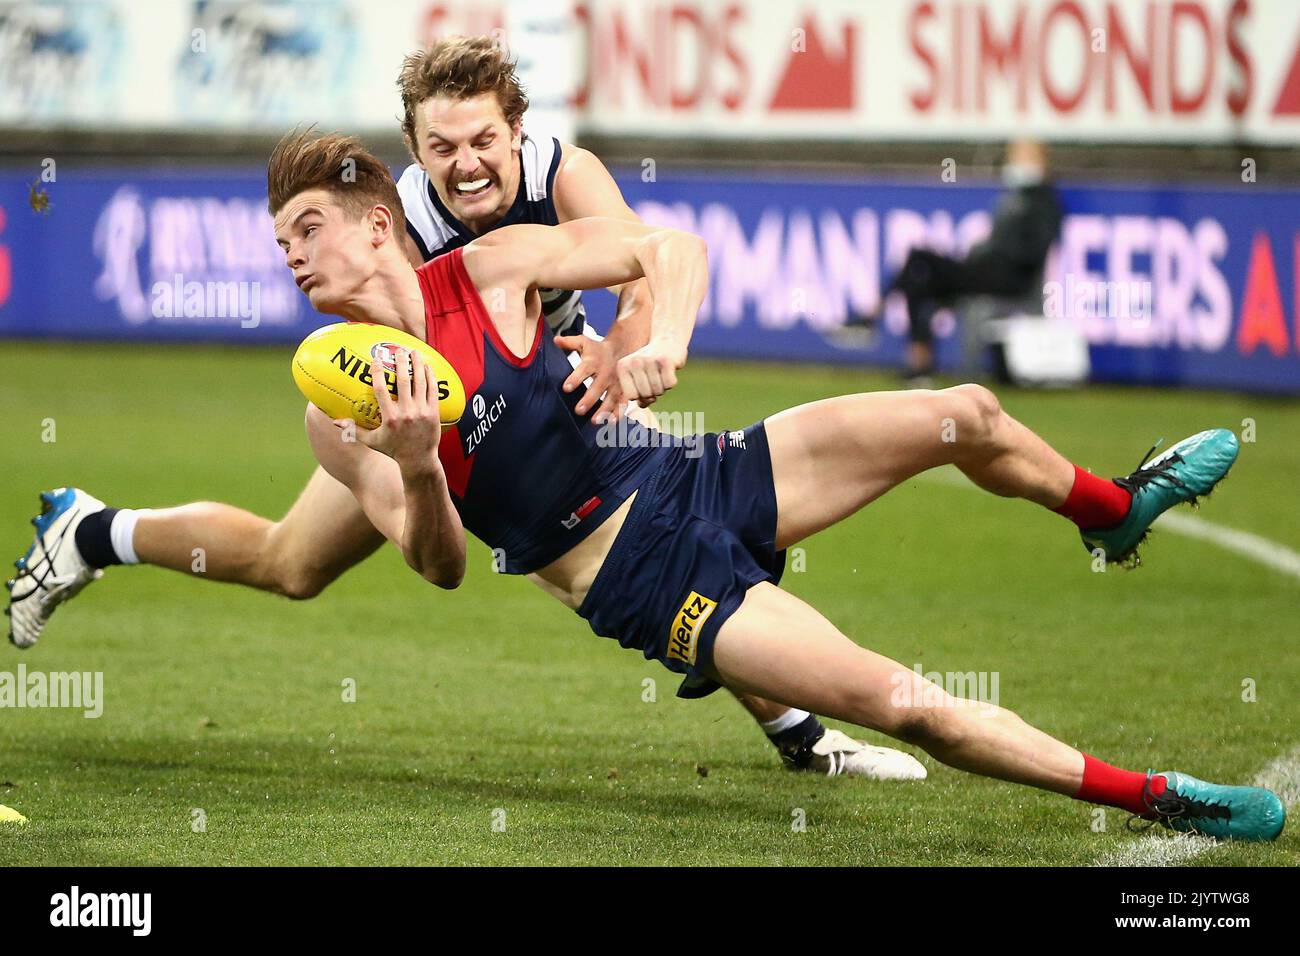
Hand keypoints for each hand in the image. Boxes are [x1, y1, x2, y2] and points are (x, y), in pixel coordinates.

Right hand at [335, 347, 442, 470]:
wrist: (418, 460)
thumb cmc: (393, 450)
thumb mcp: (372, 441)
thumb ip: (353, 430)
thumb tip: (334, 422)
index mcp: (389, 417)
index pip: (381, 390)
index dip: (378, 372)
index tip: (376, 359)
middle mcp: (405, 412)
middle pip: (403, 381)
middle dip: (401, 362)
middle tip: (398, 349)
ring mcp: (421, 412)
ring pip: (419, 383)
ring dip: (417, 365)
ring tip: (414, 352)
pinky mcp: (433, 412)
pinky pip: (432, 390)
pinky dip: (430, 377)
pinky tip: (428, 366)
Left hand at [554, 333, 627, 424]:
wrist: (622, 348)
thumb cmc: (597, 349)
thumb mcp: (584, 342)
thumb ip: (569, 342)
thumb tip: (555, 340)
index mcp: (593, 362)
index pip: (583, 370)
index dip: (575, 378)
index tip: (566, 388)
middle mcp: (605, 373)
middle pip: (598, 387)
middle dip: (589, 399)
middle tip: (579, 411)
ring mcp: (616, 383)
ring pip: (612, 398)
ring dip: (604, 410)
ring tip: (595, 421)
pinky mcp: (623, 390)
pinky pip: (623, 403)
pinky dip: (619, 413)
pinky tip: (612, 423)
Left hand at [613, 338, 684, 409]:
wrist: (668, 339)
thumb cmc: (651, 363)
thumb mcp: (638, 375)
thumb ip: (636, 392)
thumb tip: (642, 405)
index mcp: (623, 367)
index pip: (631, 396)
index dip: (640, 397)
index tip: (644, 387)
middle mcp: (634, 362)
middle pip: (645, 395)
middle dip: (653, 392)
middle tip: (655, 378)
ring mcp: (649, 361)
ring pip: (658, 391)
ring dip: (663, 387)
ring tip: (661, 374)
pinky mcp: (666, 360)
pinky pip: (669, 384)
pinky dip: (672, 381)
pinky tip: (669, 370)